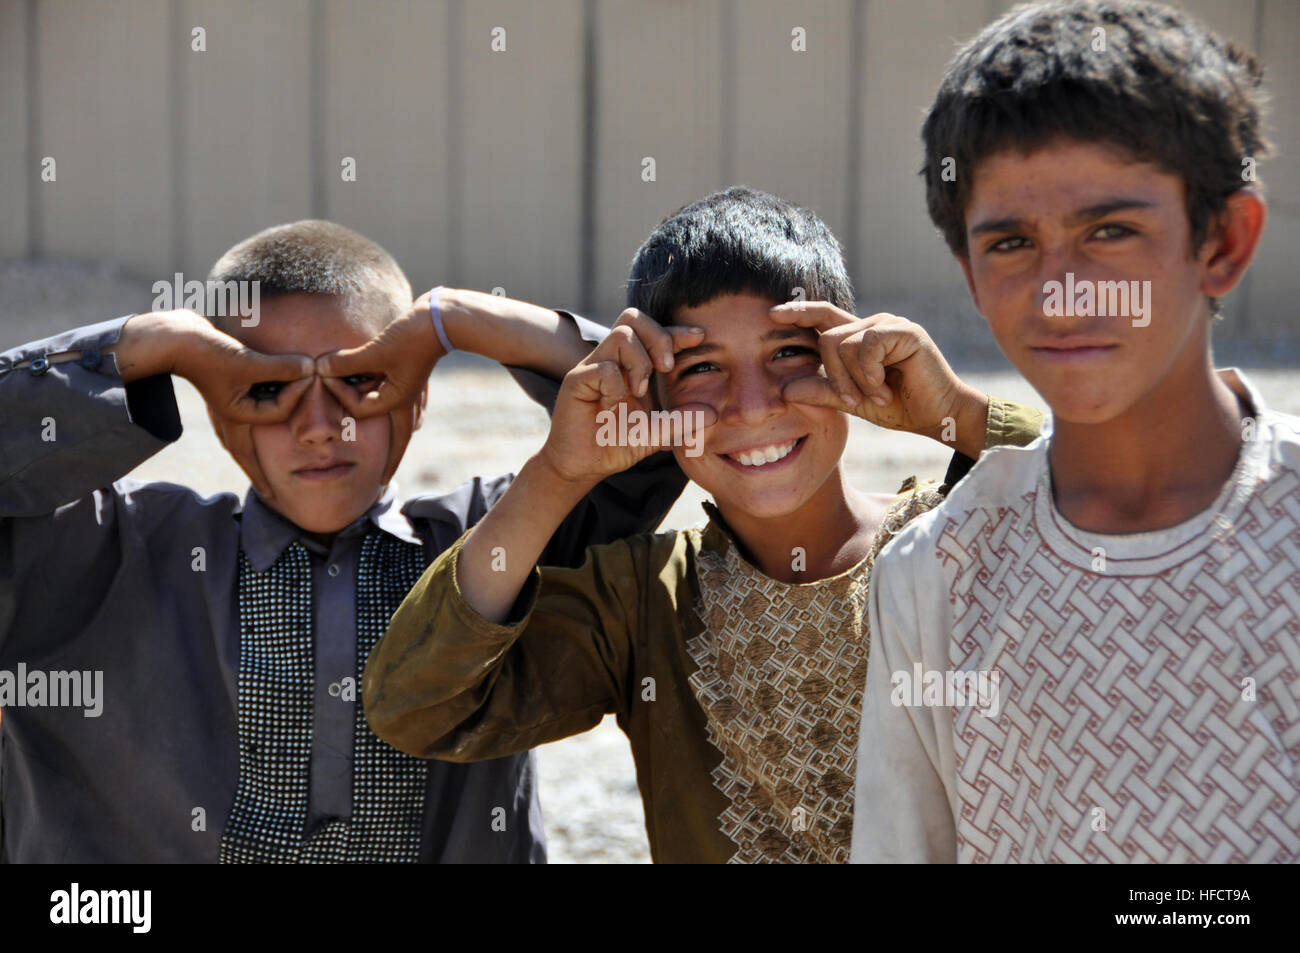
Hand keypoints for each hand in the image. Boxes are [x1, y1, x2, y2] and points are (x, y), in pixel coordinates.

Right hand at [164, 312, 315, 497]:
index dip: (297, 393)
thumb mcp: (247, 362)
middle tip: (271, 496)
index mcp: (235, 415)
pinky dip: (256, 417)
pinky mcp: (229, 388)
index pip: (278, 412)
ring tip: (263, 475)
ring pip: (243, 437)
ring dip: (253, 454)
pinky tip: (262, 423)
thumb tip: (311, 370)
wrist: (175, 335)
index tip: (309, 372)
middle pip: (246, 453)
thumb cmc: (207, 352)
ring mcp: (229, 402)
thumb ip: (281, 368)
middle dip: (259, 475)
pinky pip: (247, 411)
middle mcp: (232, 414)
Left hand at [314, 291, 445, 483]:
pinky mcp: (411, 376)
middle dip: (391, 461)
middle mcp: (406, 401)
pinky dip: (398, 412)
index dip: (339, 394)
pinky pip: (403, 403)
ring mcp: (412, 390)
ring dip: (396, 439)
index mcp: (398, 401)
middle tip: (384, 482)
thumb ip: (346, 362)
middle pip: (399, 440)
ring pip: (403, 422)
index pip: (359, 408)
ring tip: (392, 459)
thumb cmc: (411, 338)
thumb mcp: (376, 351)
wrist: (442, 320)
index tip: (324, 373)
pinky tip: (407, 420)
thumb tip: (320, 369)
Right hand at [538, 309, 714, 483]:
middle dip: (658, 337)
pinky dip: (615, 387)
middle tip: (667, 367)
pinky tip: (612, 409)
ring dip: (639, 361)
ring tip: (640, 391)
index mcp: (632, 365)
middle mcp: (612, 359)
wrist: (584, 466)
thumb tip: (714, 413)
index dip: (676, 331)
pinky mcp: (577, 381)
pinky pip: (602, 367)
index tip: (699, 337)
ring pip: (621, 336)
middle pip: (633, 318)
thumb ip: (682, 421)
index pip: (654, 333)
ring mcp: (593, 367)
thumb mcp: (657, 434)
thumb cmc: (616, 445)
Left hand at [769, 302, 986, 452]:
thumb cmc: (899, 407)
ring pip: (843, 344)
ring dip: (855, 380)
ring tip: (878, 395)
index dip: (798, 313)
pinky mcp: (904, 330)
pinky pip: (866, 345)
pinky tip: (886, 386)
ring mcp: (888, 325)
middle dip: (833, 376)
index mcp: (858, 338)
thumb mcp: (852, 402)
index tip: (771, 315)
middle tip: (855, 401)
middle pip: (826, 339)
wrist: (937, 416)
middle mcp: (872, 325)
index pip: (823, 317)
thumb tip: (785, 389)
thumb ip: (822, 392)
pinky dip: (870, 373)